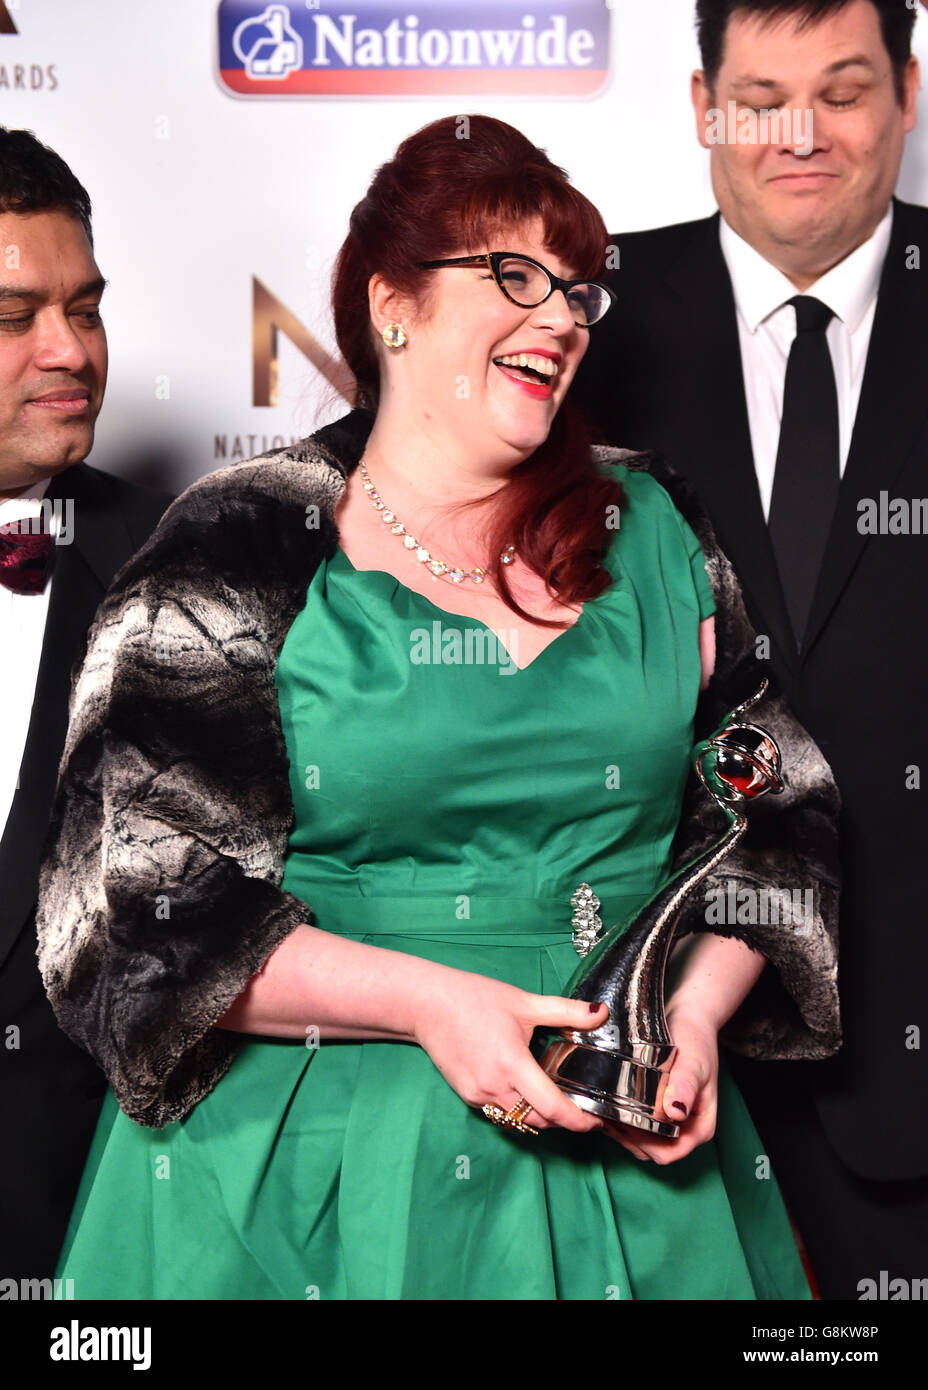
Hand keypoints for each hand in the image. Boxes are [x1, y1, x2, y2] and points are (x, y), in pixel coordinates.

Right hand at [412, 969, 609, 1134]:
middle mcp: (495, 1087)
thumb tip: (600, 1012)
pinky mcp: (468, 1095)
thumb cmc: (474, 999)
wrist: (427, 1004)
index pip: (553, 1108)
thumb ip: (566, 1011)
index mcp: (513, 1064)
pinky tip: (526, 1091)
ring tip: (557, 1101)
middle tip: (582, 1108)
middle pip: (538, 1121)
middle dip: (563, 1120)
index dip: (579, 1121)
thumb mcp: (524, 1002)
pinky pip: (500, 1112)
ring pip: (518, 1120)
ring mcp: (478, 1095)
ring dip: (540, 1117)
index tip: (596, 1120)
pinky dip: (518, 1109)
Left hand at [601, 1004, 718, 1163]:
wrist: (691, 1019)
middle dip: (628, 1139)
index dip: (644, 1145)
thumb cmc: (697, 1040)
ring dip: (622, 1131)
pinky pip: (638, 1125)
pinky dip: (622, 1120)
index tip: (622, 1124)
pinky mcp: (658, 1109)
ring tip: (602, 1111)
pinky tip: (607, 1106)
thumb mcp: (693, 1062)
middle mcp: (686, 1128)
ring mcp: (671, 1120)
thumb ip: (685, 1086)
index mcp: (700, 1126)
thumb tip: (676, 1112)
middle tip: (605, 1116)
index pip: (669, 1153)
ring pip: (642, 1141)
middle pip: (652, 1150)